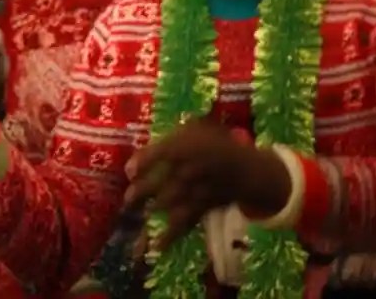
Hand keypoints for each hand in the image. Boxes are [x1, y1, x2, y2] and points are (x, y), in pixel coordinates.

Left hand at [123, 121, 290, 249]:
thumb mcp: (196, 129)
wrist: (248, 169)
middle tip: (128, 198)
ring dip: (150, 208)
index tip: (129, 173)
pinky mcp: (201, 208)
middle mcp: (184, 170)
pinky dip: (170, 235)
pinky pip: (184, 222)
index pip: (153, 156)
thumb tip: (149, 139)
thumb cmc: (217, 144)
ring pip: (166, 203)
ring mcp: (192, 191)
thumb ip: (174, 135)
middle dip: (139, 192)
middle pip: (156, 182)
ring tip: (136, 211)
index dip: (139, 164)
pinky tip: (157, 245)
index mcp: (181, 148)